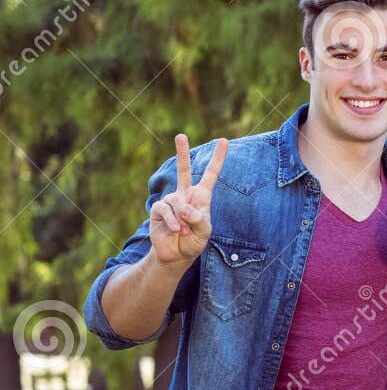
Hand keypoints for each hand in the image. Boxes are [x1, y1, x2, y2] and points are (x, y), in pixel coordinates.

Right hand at [149, 134, 228, 265]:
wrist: (176, 254)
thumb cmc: (193, 240)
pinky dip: (173, 221)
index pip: (211, 174)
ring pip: (177, 202)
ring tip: (184, 231)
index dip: (218, 158)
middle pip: (184, 170)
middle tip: (180, 135)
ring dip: (183, 219)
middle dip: (182, 153)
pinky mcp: (158, 209)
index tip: (224, 141)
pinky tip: (176, 230)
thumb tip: (186, 209)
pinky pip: (166, 210)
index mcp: (201, 196)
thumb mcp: (204, 232)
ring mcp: (171, 200)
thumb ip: (199, 219)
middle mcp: (185, 194)